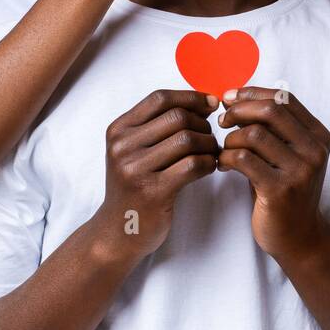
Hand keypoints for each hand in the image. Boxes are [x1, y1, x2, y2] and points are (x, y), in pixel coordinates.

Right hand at [94, 90, 219, 260]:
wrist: (117, 232)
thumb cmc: (133, 187)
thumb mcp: (132, 151)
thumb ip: (156, 126)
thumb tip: (200, 102)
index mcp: (118, 130)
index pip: (159, 98)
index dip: (190, 97)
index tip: (210, 104)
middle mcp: (123, 146)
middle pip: (177, 117)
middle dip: (202, 124)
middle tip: (210, 138)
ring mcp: (136, 169)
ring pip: (187, 139)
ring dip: (209, 144)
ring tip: (212, 153)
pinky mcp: (153, 192)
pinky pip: (193, 165)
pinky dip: (208, 163)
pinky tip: (209, 168)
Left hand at [217, 86, 329, 262]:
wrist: (299, 238)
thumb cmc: (285, 190)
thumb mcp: (287, 154)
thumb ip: (272, 127)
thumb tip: (236, 96)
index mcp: (318, 135)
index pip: (283, 98)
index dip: (252, 93)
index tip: (229, 98)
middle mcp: (314, 150)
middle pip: (270, 110)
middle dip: (239, 110)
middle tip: (221, 121)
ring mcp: (300, 171)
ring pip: (253, 134)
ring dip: (230, 139)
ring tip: (223, 150)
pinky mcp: (280, 190)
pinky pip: (243, 159)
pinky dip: (226, 157)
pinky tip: (222, 165)